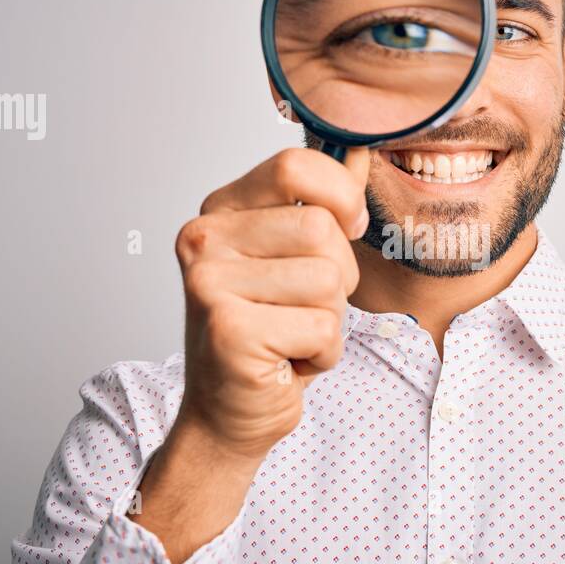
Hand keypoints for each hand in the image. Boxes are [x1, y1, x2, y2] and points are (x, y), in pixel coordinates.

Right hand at [173, 146, 369, 461]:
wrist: (228, 414)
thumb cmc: (268, 335)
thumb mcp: (296, 259)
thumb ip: (323, 203)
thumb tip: (361, 149)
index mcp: (219, 210)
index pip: (296, 167)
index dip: (340, 199)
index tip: (344, 231)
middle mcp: (203, 239)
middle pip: (321, 230)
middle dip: (337, 279)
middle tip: (300, 309)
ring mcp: (209, 284)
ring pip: (328, 281)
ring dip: (329, 321)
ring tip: (291, 336)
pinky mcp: (229, 331)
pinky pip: (322, 329)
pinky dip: (322, 355)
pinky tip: (285, 362)